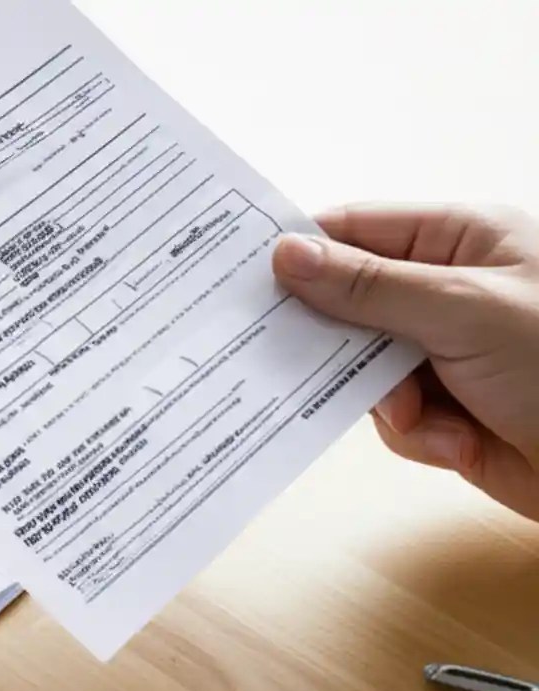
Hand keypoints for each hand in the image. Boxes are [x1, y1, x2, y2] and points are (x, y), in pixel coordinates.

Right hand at [273, 205, 538, 520]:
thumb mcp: (463, 311)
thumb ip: (368, 285)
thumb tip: (284, 254)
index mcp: (463, 240)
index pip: (359, 229)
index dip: (303, 250)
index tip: (245, 278)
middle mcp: (450, 291)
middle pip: (350, 301)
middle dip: (338, 339)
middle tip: (295, 356)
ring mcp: (448, 352)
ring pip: (362, 366)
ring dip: (385, 398)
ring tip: (422, 412)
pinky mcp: (449, 410)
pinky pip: (391, 416)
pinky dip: (417, 434)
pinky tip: (459, 443)